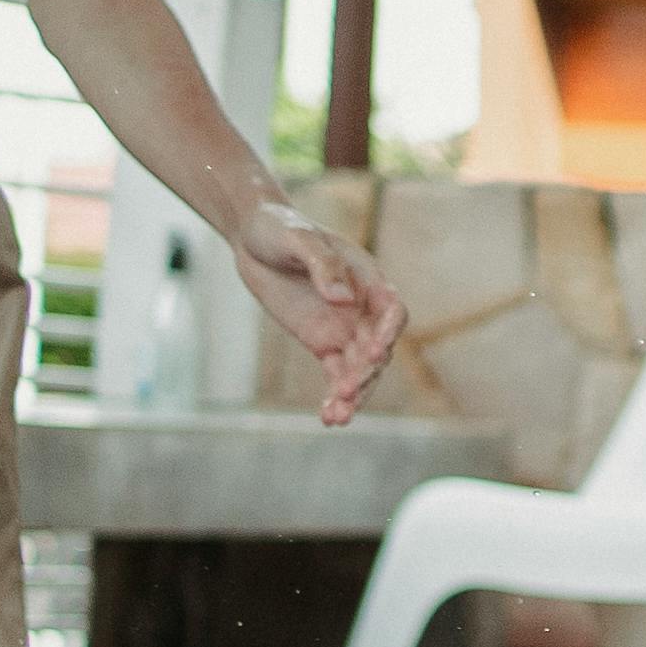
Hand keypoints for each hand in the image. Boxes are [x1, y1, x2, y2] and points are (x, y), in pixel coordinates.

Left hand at [234, 211, 405, 424]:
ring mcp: (345, 328)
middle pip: (378, 348)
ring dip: (354, 394)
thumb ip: (322, 264)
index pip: (392, 311)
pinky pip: (336, 374)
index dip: (387, 333)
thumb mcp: (297, 237)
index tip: (371, 352)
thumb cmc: (279, 227)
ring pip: (360, 369)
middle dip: (366, 372)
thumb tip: (343, 299)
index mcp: (366, 278)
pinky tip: (329, 419)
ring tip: (337, 418)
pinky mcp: (323, 342)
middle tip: (345, 391)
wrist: (253, 236)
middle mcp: (362, 307)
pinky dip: (335, 397)